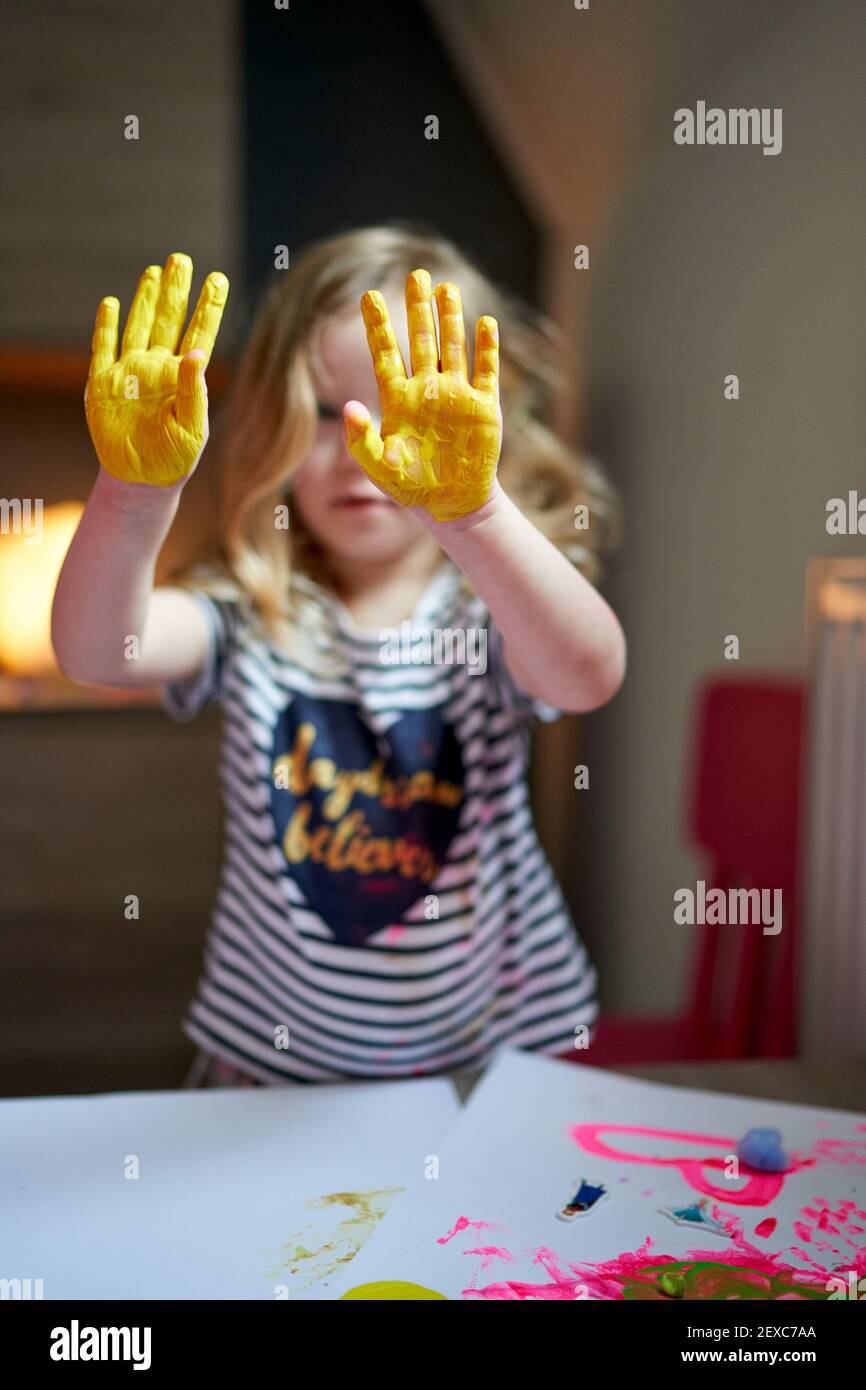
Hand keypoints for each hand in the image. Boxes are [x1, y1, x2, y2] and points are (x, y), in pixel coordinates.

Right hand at [84, 252, 228, 486]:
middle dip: (176, 290)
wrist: (142, 481)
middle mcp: (159, 367)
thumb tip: (195, 353)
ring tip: (155, 270)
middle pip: (169, 320)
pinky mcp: (104, 383)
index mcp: (185, 378)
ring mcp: (131, 372)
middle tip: (182, 259)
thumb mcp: (193, 427)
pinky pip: (103, 348)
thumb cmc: (175, 459)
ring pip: (138, 326)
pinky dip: (106, 326)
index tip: (219, 280)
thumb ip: (195, 391)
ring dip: (145, 299)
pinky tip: (111, 303)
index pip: (200, 334)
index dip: (209, 308)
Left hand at [343, 269, 500, 521]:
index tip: (369, 296)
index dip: (378, 326)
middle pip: (421, 340)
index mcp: (399, 401)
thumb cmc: (412, 489)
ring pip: (453, 348)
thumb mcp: (379, 467)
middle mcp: (427, 391)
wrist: (451, 506)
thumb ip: (361, 440)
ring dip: (450, 319)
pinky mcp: (483, 408)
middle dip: (418, 308)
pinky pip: (486, 372)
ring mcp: (457, 397)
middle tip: (416, 274)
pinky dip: (486, 348)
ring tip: (445, 288)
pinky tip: (484, 323)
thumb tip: (348, 407)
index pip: (385, 355)